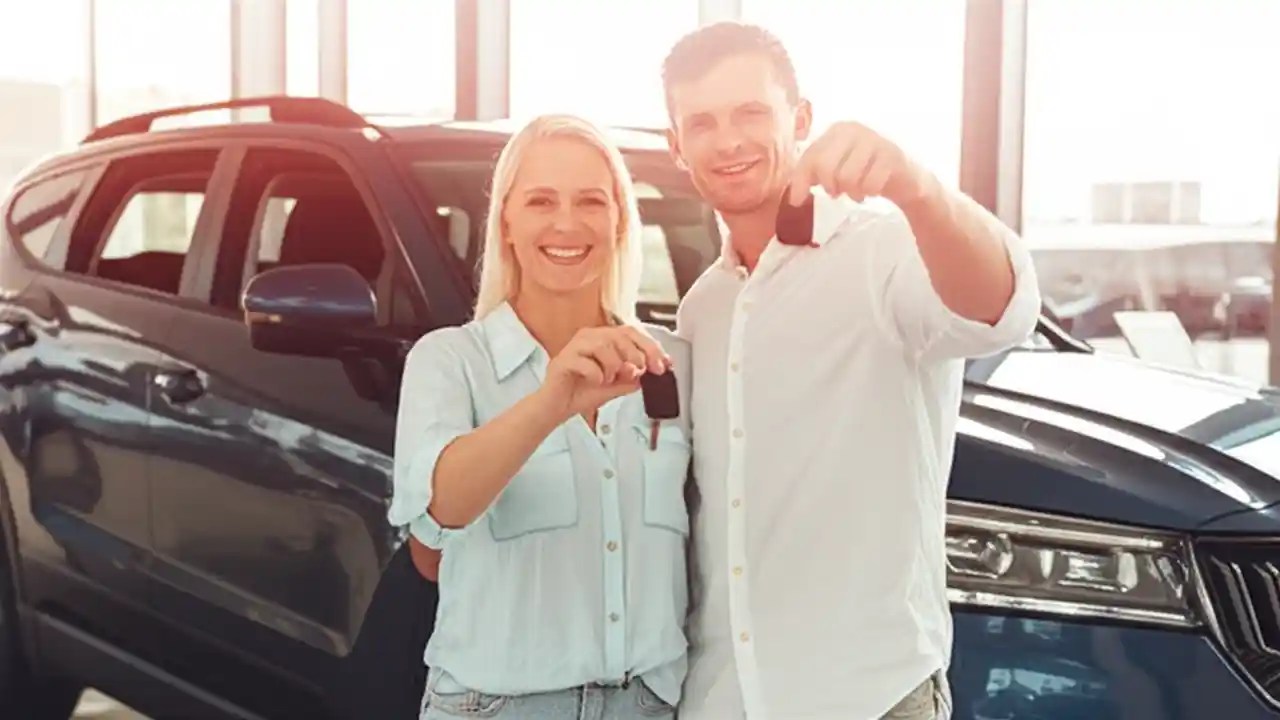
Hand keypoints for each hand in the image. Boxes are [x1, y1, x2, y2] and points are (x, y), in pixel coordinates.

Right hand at [539, 325, 670, 421]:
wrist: (558, 407)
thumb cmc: (583, 392)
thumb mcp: (616, 386)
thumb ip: (633, 378)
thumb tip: (651, 372)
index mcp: (602, 338)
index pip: (630, 332)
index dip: (650, 347)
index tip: (663, 365)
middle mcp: (588, 337)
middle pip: (618, 335)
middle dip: (635, 355)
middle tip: (638, 371)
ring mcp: (574, 347)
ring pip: (602, 345)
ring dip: (612, 365)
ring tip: (608, 379)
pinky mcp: (562, 361)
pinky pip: (585, 361)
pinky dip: (595, 374)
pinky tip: (594, 382)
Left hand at [788, 122, 936, 208]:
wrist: (904, 177)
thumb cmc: (864, 172)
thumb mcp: (834, 171)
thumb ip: (810, 177)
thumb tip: (794, 199)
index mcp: (836, 131)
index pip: (810, 157)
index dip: (800, 182)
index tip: (798, 200)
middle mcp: (853, 130)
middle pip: (825, 166)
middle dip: (829, 186)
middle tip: (837, 193)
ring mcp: (874, 140)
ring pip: (847, 177)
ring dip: (851, 192)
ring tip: (857, 192)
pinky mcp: (892, 156)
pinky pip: (869, 184)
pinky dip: (869, 193)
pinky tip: (872, 190)